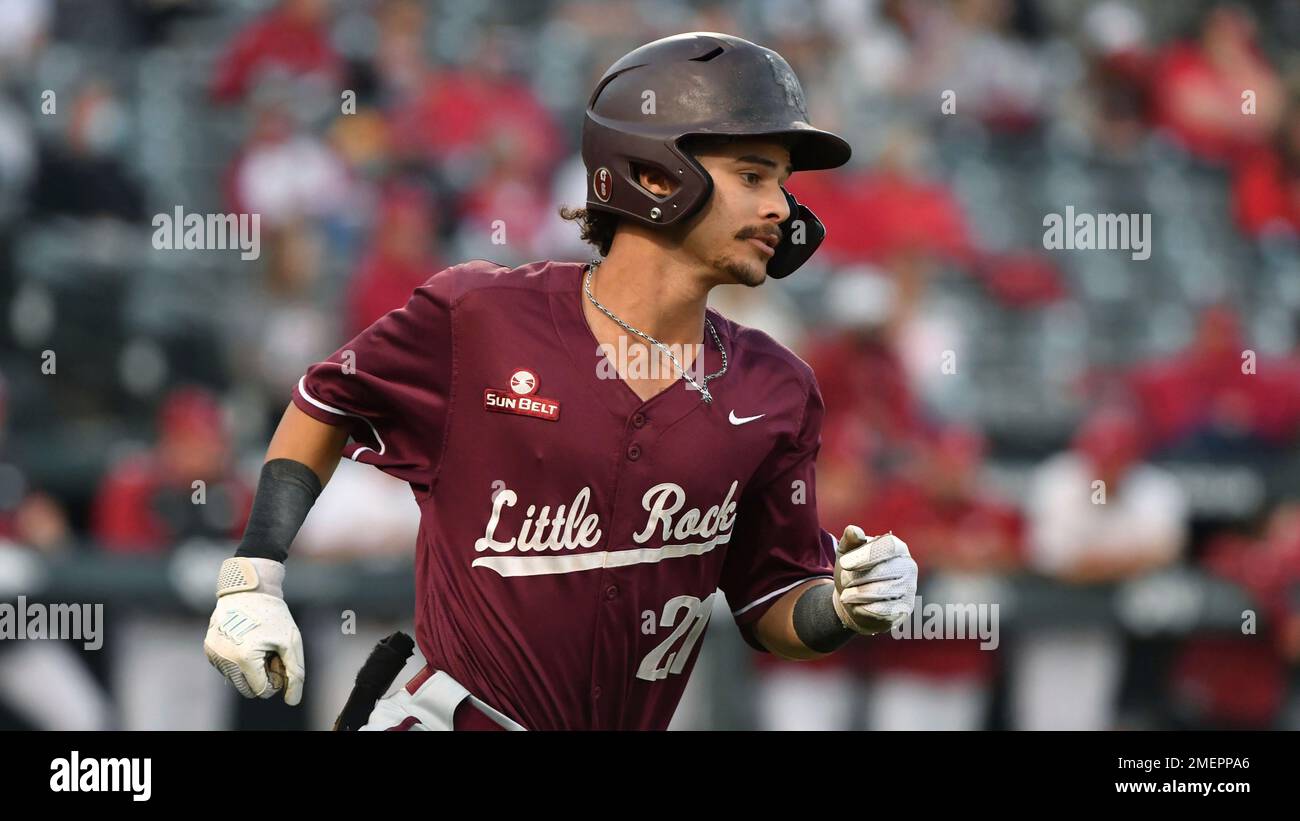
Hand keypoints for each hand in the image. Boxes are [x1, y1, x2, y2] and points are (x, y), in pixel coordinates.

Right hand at [203, 557, 304, 704]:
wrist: (248, 588)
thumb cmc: (273, 615)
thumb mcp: (291, 642)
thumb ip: (295, 673)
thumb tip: (292, 701)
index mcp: (244, 658)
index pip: (260, 690)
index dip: (274, 680)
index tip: (279, 662)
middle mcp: (224, 659)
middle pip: (245, 688)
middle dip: (260, 677)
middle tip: (270, 655)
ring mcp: (213, 653)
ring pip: (234, 678)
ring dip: (248, 669)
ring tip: (258, 644)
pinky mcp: (208, 647)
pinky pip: (225, 666)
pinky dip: (237, 660)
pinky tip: (245, 640)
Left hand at [831, 525, 917, 634]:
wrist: (857, 601)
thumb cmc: (854, 572)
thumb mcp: (846, 553)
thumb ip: (849, 541)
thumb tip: (853, 531)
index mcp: (897, 547)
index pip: (887, 547)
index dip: (865, 555)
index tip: (844, 563)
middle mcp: (908, 566)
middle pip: (882, 571)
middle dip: (856, 578)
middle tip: (844, 581)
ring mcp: (910, 589)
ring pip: (881, 592)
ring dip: (857, 594)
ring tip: (846, 594)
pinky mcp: (905, 609)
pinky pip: (882, 610)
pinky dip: (864, 607)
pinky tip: (856, 605)